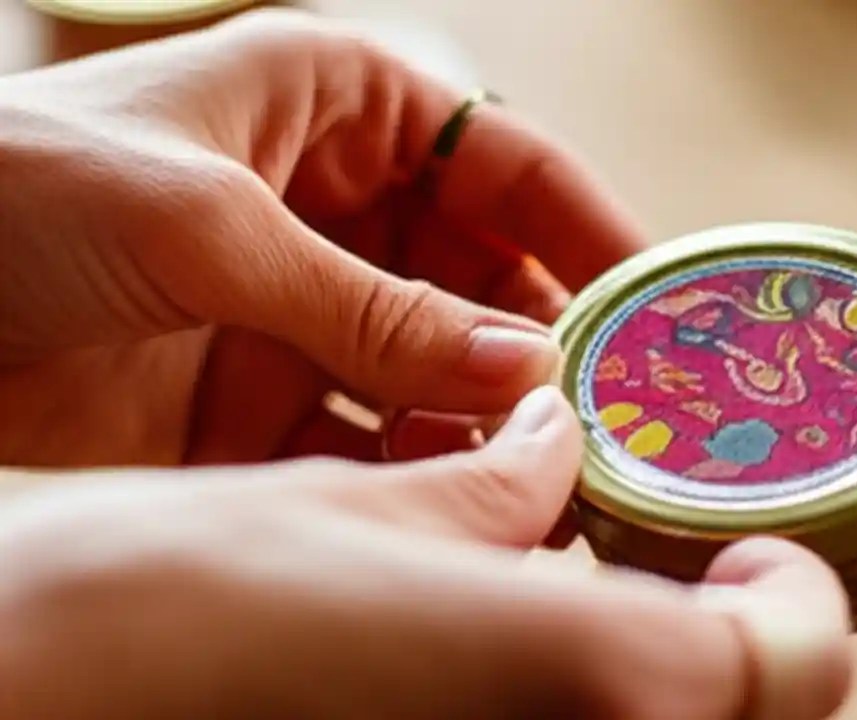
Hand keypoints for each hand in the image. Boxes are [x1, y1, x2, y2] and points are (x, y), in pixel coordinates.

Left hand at [0, 9, 642, 466]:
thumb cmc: (6, 188)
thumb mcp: (203, 226)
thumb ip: (366, 305)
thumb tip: (520, 363)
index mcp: (331, 105)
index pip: (501, 160)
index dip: (587, 223)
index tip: (658, 300)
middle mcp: (333, 204)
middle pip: (486, 271)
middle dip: (548, 336)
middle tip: (617, 409)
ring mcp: (304, 304)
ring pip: (440, 360)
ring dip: (492, 412)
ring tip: (553, 468)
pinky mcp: (262, 394)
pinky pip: (373, 428)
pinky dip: (420, 464)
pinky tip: (459, 500)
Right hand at [0, 387, 853, 719]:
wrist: (29, 695)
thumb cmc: (160, 602)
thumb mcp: (359, 503)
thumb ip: (494, 485)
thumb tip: (546, 451)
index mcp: (590, 674)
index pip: (798, 657)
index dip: (796, 596)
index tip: (758, 550)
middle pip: (746, 714)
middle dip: (735, 645)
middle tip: (688, 575)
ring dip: (664, 675)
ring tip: (604, 600)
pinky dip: (583, 696)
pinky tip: (514, 651)